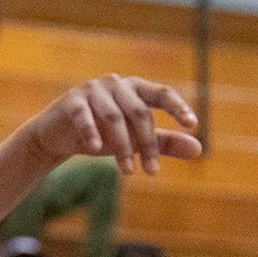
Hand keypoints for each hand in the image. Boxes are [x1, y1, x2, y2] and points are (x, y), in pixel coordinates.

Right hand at [20, 75, 201, 175]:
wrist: (58, 138)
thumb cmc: (102, 135)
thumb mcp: (135, 140)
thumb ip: (165, 143)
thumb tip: (199, 149)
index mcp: (135, 89)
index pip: (161, 93)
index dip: (178, 107)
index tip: (192, 124)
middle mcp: (116, 83)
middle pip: (138, 112)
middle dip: (147, 144)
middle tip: (152, 172)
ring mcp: (92, 89)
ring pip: (114, 117)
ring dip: (123, 147)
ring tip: (128, 172)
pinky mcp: (71, 100)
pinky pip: (84, 115)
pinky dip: (91, 131)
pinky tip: (98, 148)